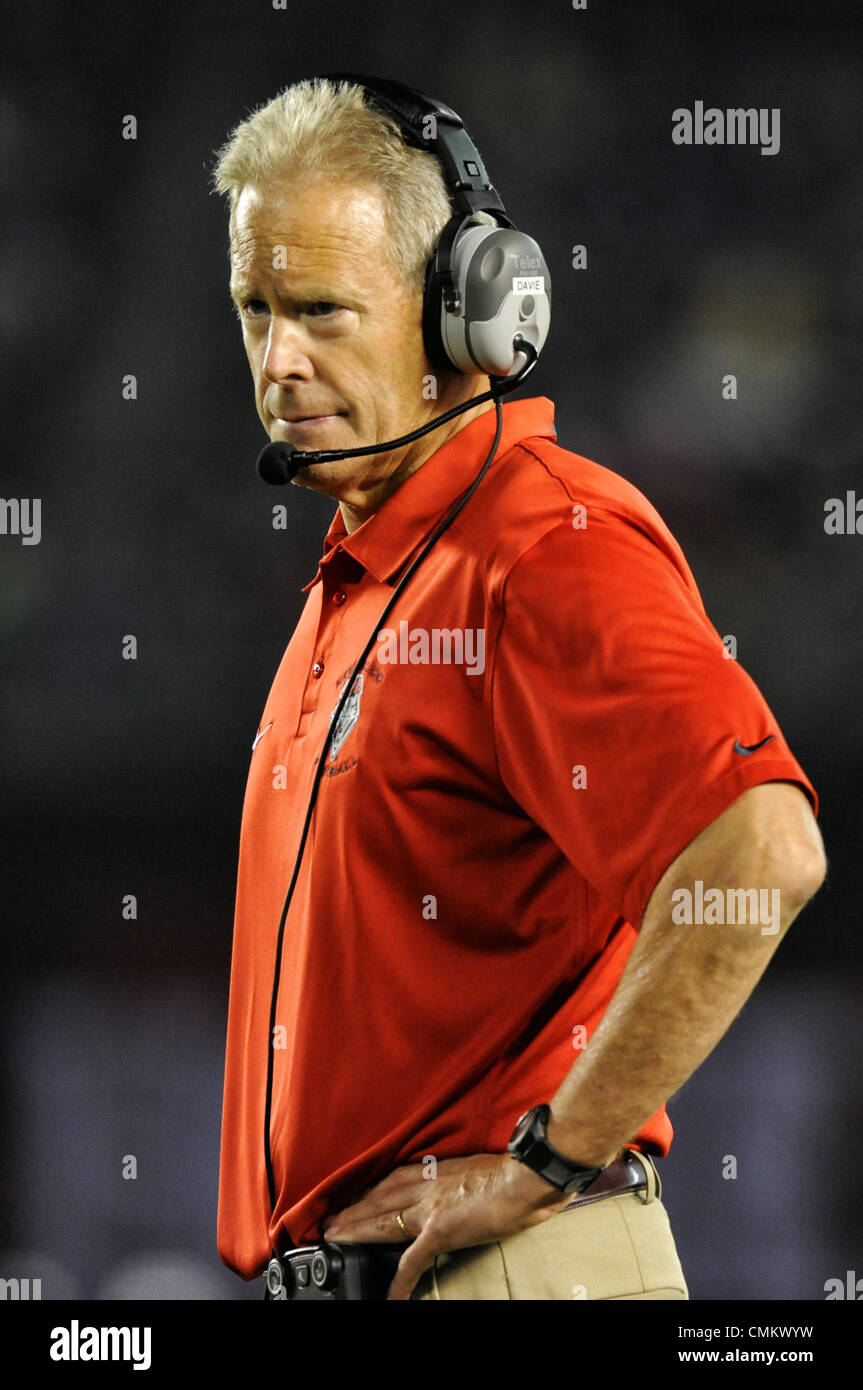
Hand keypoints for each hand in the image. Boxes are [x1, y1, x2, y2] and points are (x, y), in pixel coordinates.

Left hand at [320, 1152, 570, 1299]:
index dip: (371, 1190)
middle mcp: (427, 1187)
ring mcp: (430, 1209)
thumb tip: (465, 1190)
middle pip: (379, 1199)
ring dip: (355, 1230)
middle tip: (329, 1221)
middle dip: (353, 1210)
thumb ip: (463, 1179)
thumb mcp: (480, 1168)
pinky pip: (412, 1262)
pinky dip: (399, 1282)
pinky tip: (390, 1297)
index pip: (394, 1179)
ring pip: (382, 1222)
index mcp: (437, 1172)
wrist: (524, 1178)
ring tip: (333, 1239)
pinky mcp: (439, 1231)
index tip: (354, 1196)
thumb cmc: (513, 1172)